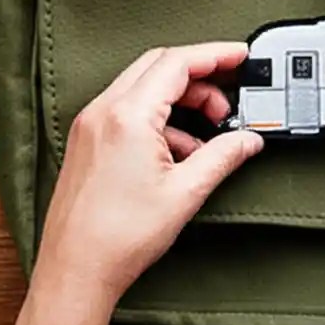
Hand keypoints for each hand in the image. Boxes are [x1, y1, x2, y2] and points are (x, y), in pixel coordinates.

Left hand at [37, 42, 264, 298]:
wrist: (76, 269)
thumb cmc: (118, 238)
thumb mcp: (185, 193)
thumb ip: (223, 157)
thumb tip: (248, 140)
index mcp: (128, 116)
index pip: (177, 63)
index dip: (215, 54)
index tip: (240, 55)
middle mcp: (103, 112)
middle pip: (159, 66)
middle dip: (200, 75)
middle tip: (230, 95)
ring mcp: (90, 125)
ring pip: (143, 87)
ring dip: (180, 99)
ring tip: (210, 130)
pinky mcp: (86, 141)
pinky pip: (128, 110)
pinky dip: (159, 118)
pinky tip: (181, 150)